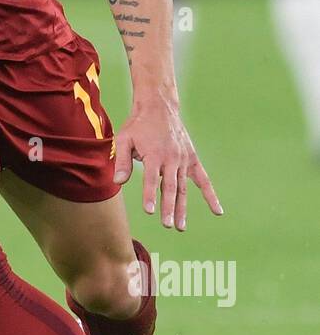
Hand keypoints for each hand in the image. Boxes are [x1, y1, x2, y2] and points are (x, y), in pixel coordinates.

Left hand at [113, 99, 222, 229]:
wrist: (159, 107)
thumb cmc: (138, 125)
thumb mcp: (124, 139)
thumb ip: (122, 161)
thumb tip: (117, 182)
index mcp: (154, 154)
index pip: (152, 179)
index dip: (150, 195)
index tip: (150, 211)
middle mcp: (171, 158)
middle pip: (170, 187)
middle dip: (169, 207)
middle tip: (167, 225)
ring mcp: (184, 159)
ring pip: (183, 187)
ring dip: (182, 208)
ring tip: (180, 227)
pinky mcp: (192, 159)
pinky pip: (203, 180)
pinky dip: (210, 195)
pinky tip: (217, 211)